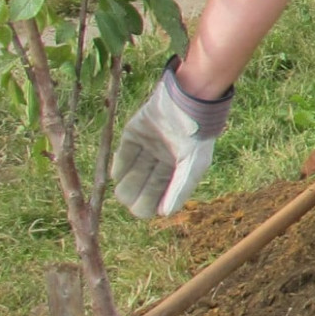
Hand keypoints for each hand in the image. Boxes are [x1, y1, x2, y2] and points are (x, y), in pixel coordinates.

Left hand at [112, 64, 232, 218]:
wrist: (188, 101)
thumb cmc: (195, 135)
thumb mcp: (193, 164)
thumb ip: (180, 188)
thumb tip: (165, 214)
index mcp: (177, 170)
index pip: (158, 197)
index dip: (149, 206)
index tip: (145, 210)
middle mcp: (161, 161)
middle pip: (142, 188)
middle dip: (136, 197)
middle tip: (131, 201)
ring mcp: (147, 148)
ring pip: (130, 175)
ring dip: (126, 185)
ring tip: (125, 190)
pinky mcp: (134, 135)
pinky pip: (122, 156)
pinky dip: (119, 167)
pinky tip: (119, 175)